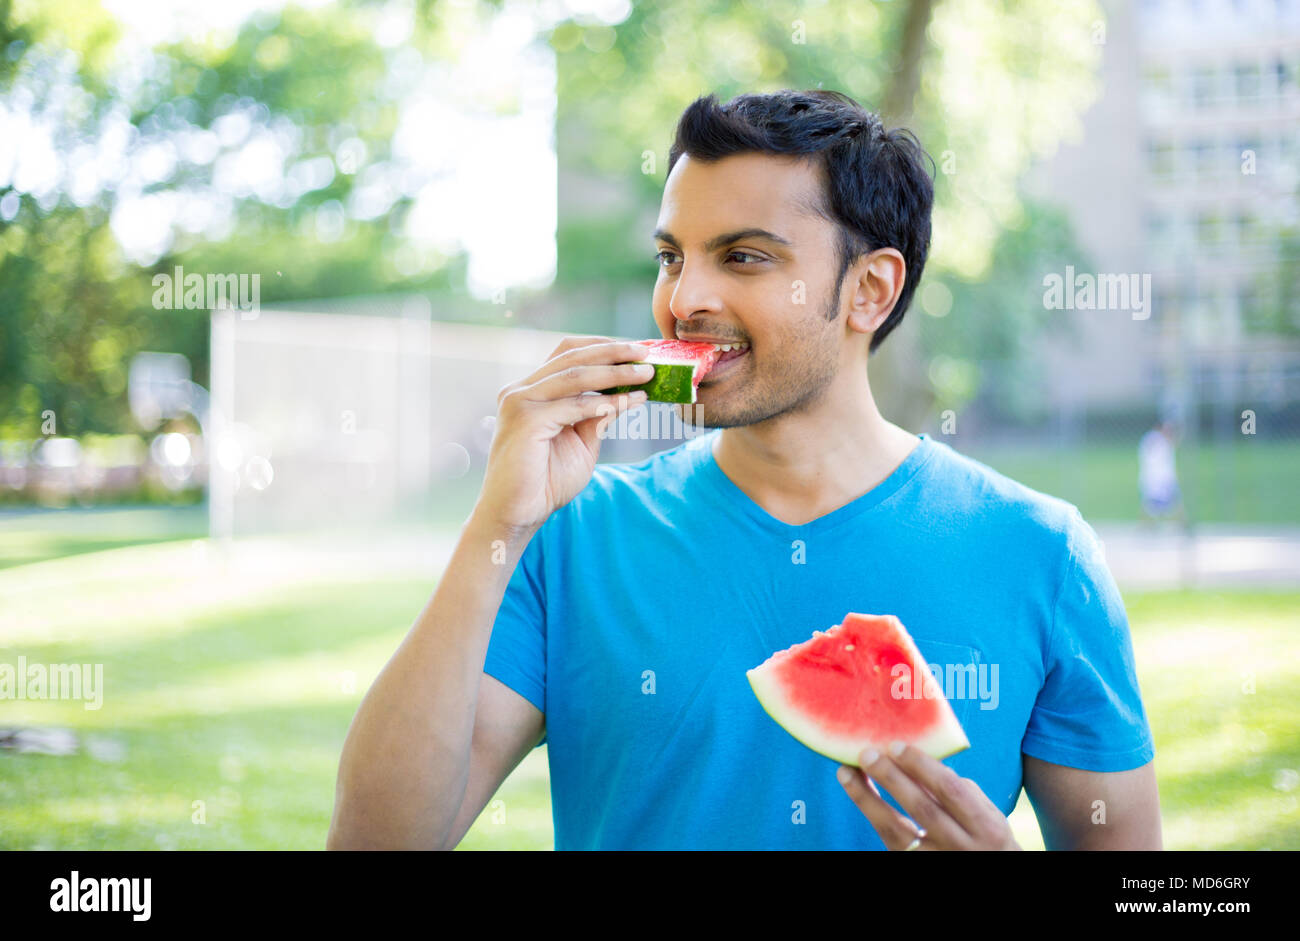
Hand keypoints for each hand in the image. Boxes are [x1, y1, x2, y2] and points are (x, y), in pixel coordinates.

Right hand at [473, 336, 652, 534]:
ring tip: (646, 374)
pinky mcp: (526, 421)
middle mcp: (521, 390)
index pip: (567, 353)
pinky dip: (607, 402)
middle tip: (646, 354)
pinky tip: (632, 402)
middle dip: (613, 352)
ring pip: (576, 376)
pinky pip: (576, 406)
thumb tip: (626, 394)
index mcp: (530, 390)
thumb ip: (597, 416)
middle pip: (572, 357)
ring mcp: (520, 402)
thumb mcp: (581, 442)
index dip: (601, 346)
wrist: (517, 514)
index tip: (635, 350)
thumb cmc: (545, 482)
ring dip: (616, 373)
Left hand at [837, 741, 1021, 850]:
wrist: (990, 870)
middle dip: (891, 778)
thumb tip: (919, 757)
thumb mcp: (986, 814)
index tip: (895, 745)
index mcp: (986, 826)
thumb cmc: (985, 836)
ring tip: (847, 773)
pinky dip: (873, 815)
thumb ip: (958, 790)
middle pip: (922, 809)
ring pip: (897, 830)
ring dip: (868, 798)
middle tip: (866, 754)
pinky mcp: (916, 866)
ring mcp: (938, 860)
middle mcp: (963, 846)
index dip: (922, 766)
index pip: (951, 790)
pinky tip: (860, 795)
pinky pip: (891, 841)